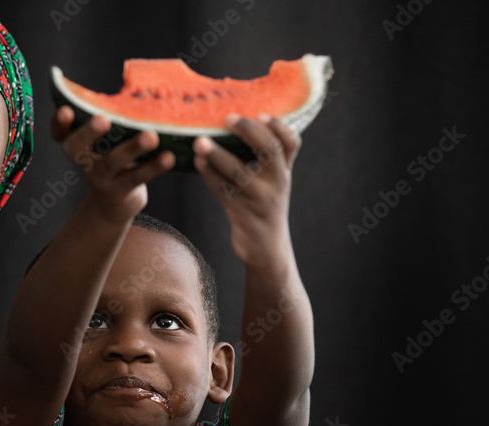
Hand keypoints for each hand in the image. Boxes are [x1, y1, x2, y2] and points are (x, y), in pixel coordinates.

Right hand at [52, 106, 173, 221]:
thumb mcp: (108, 138)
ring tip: (151, 137)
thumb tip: (142, 88)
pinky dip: (153, 167)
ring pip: (112, 162)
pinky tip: (168, 157)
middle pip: (76, 148)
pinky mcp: (118, 190)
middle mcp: (83, 159)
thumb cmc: (115, 155)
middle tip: (103, 120)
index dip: (58, 123)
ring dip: (132, 148)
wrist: (116, 200)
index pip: (59, 132)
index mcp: (78, 142)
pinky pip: (136, 177)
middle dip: (88, 133)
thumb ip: (114, 117)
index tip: (65, 110)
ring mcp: (99, 177)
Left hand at [193, 114, 300, 268]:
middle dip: (248, 131)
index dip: (279, 126)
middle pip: (269, 151)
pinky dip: (209, 176)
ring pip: (240, 173)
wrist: (267, 250)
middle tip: (226, 118)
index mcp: (284, 172)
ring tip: (200, 142)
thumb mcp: (272, 184)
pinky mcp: (243, 215)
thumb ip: (265, 160)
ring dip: (218, 156)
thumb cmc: (263, 208)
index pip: (291, 143)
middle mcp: (277, 184)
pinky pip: (223, 191)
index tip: (260, 113)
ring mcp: (260, 200)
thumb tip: (242, 126)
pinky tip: (198, 163)